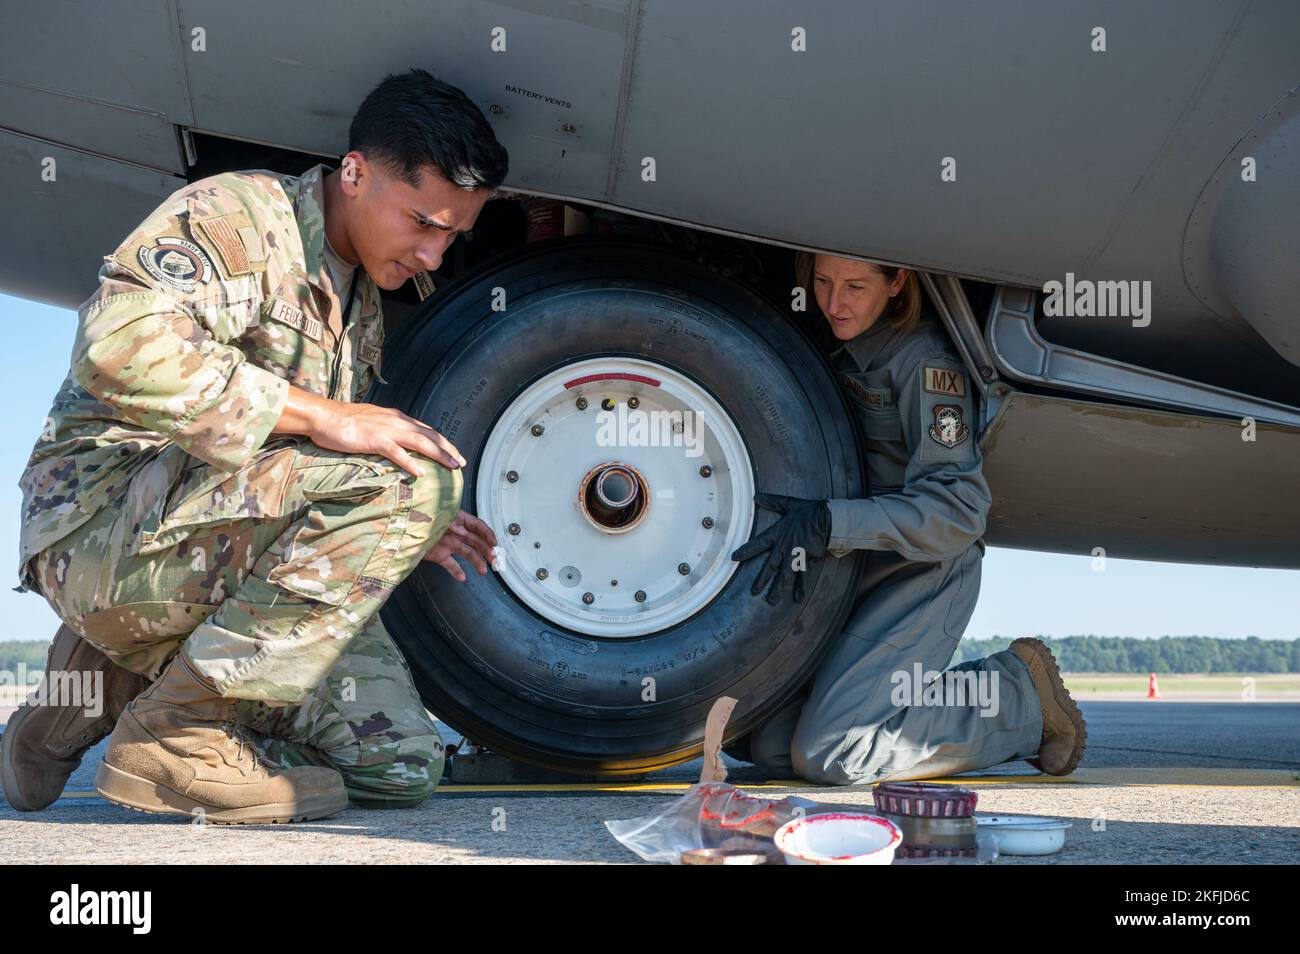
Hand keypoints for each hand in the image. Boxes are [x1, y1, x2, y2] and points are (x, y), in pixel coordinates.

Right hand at [287, 389, 466, 476]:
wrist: (323, 416)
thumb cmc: (344, 421)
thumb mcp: (372, 423)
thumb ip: (387, 430)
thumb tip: (396, 442)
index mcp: (396, 418)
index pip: (425, 430)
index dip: (442, 441)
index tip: (454, 452)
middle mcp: (396, 422)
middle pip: (429, 435)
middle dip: (448, 449)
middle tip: (462, 463)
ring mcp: (386, 430)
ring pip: (420, 442)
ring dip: (439, 454)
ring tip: (453, 466)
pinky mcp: (374, 440)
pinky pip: (396, 452)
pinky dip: (410, 462)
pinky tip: (421, 472)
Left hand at [423, 510, 497, 581]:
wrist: (398, 530)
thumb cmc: (417, 516)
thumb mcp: (436, 515)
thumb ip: (450, 522)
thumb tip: (462, 531)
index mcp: (456, 518)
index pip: (477, 526)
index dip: (487, 534)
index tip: (495, 543)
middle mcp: (454, 531)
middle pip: (475, 541)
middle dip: (486, 550)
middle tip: (494, 559)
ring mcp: (447, 543)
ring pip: (466, 553)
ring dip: (476, 561)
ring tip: (483, 571)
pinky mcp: (438, 554)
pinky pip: (450, 564)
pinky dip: (457, 571)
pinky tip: (463, 578)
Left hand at [730, 493, 830, 604]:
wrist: (827, 519)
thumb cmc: (808, 511)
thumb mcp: (788, 504)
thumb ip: (772, 501)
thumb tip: (757, 496)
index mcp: (777, 534)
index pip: (757, 544)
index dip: (745, 550)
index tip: (734, 558)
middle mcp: (784, 547)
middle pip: (770, 566)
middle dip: (762, 579)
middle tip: (754, 591)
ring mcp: (795, 556)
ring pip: (784, 575)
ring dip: (778, 589)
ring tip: (772, 601)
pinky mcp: (807, 560)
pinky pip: (803, 577)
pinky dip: (800, 588)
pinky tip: (797, 598)